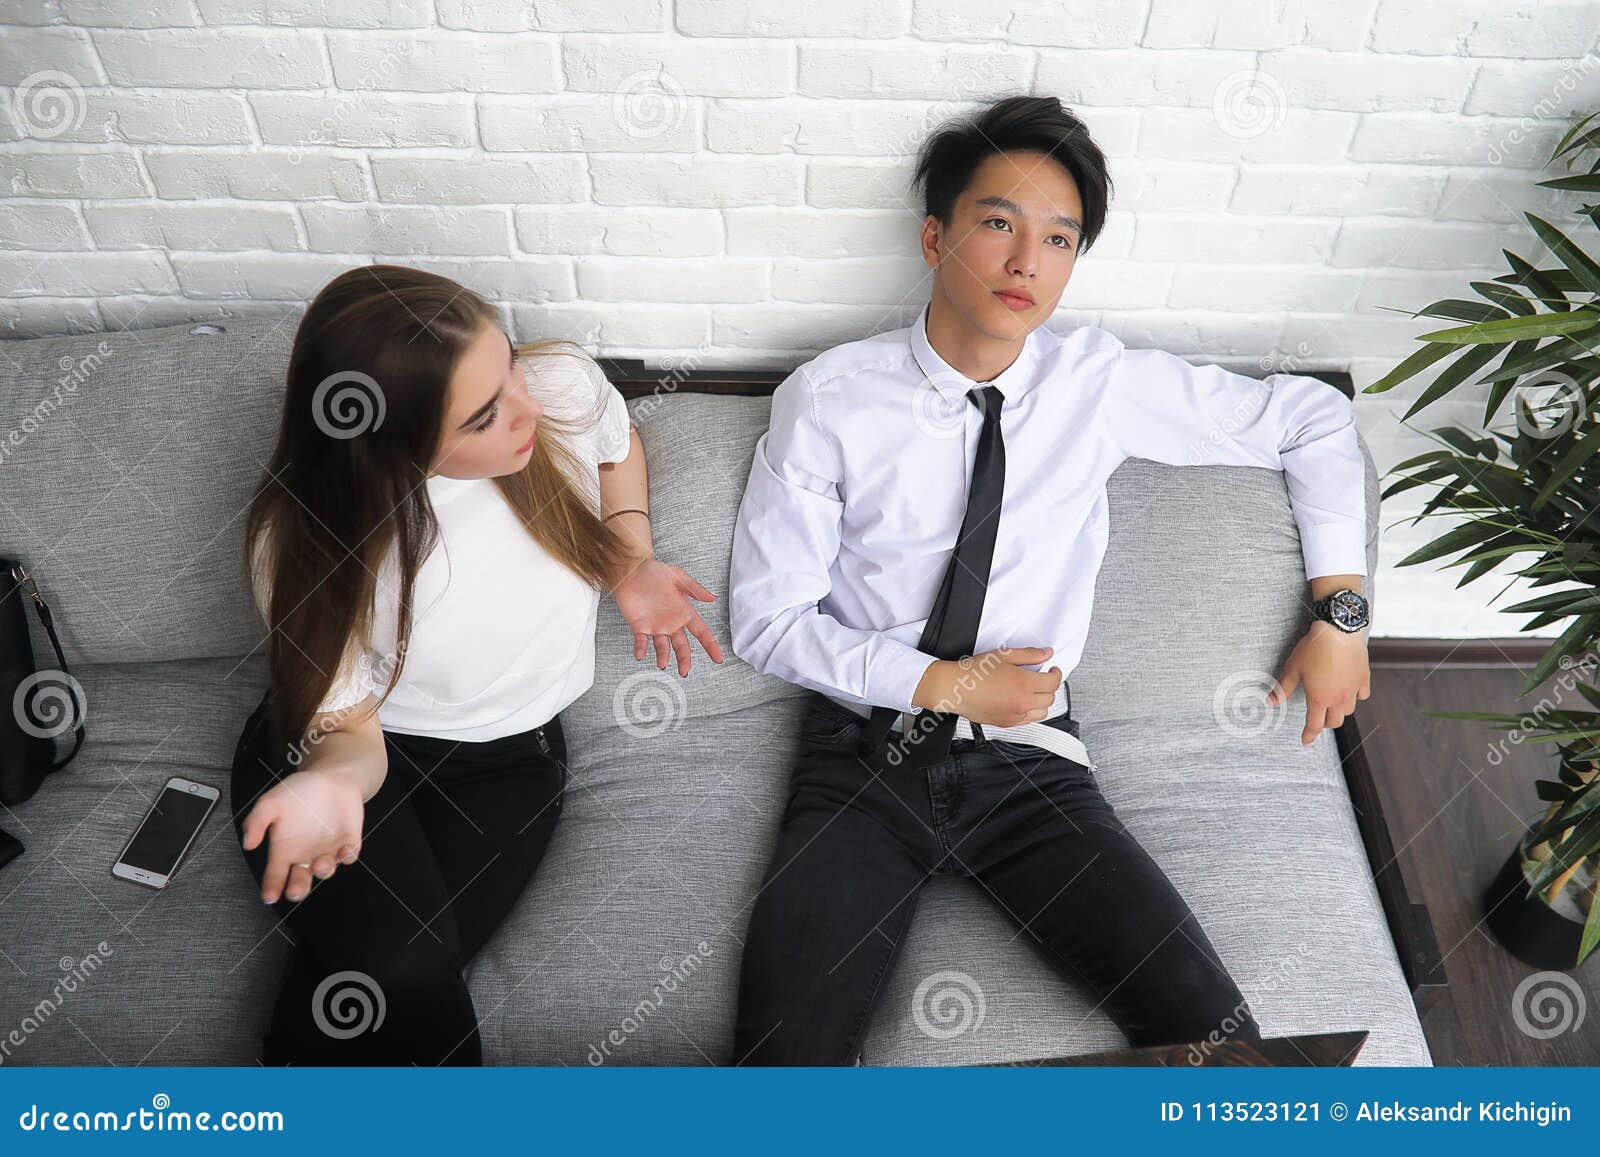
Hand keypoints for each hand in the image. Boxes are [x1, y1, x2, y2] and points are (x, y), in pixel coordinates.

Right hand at [240, 766, 366, 904]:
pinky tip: (346, 851)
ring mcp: (328, 851)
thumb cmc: (299, 792)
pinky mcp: (348, 843)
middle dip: (298, 888)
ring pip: (326, 870)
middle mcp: (305, 855)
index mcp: (284, 850)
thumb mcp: (271, 802)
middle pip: (300, 880)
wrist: (330, 778)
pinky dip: (348, 856)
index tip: (270, 896)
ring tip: (319, 864)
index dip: (272, 887)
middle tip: (295, 892)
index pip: (276, 875)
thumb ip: (257, 821)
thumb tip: (247, 843)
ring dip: (323, 870)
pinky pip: (349, 855)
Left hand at [611, 556, 725, 675]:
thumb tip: (713, 598)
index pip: (701, 632)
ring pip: (662, 647)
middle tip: (685, 671)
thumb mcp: (678, 576)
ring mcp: (655, 626)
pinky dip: (641, 649)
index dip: (710, 645)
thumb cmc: (654, 571)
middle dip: (684, 659)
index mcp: (683, 612)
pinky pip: (641, 641)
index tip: (718, 658)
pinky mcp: (639, 626)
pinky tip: (640, 655)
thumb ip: (695, 589)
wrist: (631, 569)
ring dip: (663, 656)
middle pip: (682, 646)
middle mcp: (671, 622)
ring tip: (662, 664)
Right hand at [915, 646, 1062, 726]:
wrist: (955, 688)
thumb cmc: (974, 672)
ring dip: (1042, 701)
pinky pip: (1027, 720)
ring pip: (1042, 712)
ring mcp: (1015, 715)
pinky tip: (1021, 701)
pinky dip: (1029, 711)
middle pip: (1050, 697)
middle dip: (1049, 687)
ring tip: (1033, 692)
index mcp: (1024, 684)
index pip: (1053, 682)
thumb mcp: (1004, 656)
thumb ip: (1029, 654)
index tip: (1052, 670)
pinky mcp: (1006, 723)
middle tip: (1043, 678)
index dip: (1056, 674)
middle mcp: (1022, 702)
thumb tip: (1046, 653)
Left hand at [1268, 621, 1370, 744]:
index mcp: (1320, 698)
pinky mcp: (1363, 678)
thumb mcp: (1293, 668)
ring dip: (1339, 711)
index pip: (1314, 725)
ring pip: (1348, 710)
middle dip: (1325, 724)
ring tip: (1332, 705)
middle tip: (1318, 720)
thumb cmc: (1314, 648)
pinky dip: (1355, 697)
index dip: (1309, 735)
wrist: (1339, 631)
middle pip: (1334, 722)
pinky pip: (1362, 695)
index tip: (1306, 741)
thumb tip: (1271, 701)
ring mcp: (1353, 689)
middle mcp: (1339, 698)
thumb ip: (1283, 687)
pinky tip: (1349, 691)